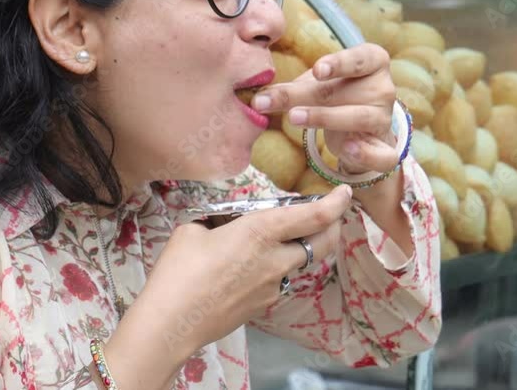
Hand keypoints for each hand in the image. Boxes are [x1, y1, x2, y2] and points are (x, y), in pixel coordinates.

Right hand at [127, 185, 352, 359]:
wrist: (171, 324)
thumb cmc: (178, 272)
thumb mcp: (193, 230)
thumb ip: (217, 222)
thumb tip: (221, 224)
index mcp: (260, 232)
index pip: (314, 216)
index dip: (336, 202)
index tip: (345, 193)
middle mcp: (275, 260)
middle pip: (323, 243)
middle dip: (332, 226)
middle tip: (328, 216)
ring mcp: (272, 287)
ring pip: (300, 263)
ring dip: (300, 248)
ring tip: (282, 239)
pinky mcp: (263, 306)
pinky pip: (279, 281)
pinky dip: (275, 270)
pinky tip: (251, 269)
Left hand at [253, 44, 396, 173]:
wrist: (360, 131)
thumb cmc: (336, 97)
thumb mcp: (315, 87)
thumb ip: (292, 89)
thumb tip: (258, 98)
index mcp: (372, 63)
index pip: (360, 58)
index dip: (339, 63)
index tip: (317, 70)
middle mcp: (384, 89)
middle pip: (344, 91)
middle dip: (305, 95)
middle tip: (274, 100)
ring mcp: (385, 119)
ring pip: (359, 117)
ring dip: (324, 118)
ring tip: (294, 118)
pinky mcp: (385, 148)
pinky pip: (381, 154)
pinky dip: (364, 153)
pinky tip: (346, 149)